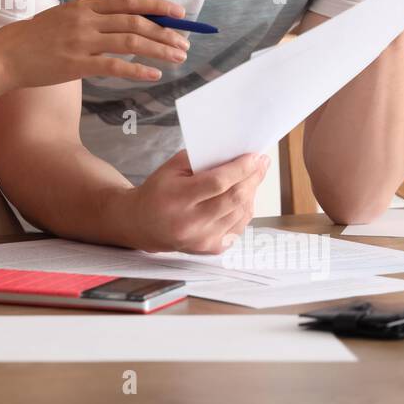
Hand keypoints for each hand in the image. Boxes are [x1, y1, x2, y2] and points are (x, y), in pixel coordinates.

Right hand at [0, 0, 189, 91]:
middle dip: (165, 32)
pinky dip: (138, 70)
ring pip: (131, 42)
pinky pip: (115, 66)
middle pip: (136, 22)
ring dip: (159, 49)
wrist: (6, 55)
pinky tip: (154, 75)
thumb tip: (124, 24)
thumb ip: (90, 18)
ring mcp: (81, 42)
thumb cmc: (34, 38)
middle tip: (184, 43)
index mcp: (83, 5)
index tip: (178, 13)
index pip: (128, 1)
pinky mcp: (77, 65)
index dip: (157, 5)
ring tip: (178, 57)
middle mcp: (85, 20)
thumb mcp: (63, 17)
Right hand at [124, 150, 266, 253]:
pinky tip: (243, 197)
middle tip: (261, 163)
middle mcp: (191, 223)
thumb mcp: (171, 168)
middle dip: (253, 178)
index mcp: (177, 199)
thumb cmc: (158, 191)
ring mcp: (203, 239)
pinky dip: (245, 209)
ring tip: (252, 177)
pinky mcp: (211, 249)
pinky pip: (239, 226)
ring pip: (241, 213)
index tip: (255, 156)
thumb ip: (201, 160)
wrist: (142, 224)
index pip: (218, 183)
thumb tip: (234, 155)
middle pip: (234, 199)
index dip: (241, 169)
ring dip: (251, 192)